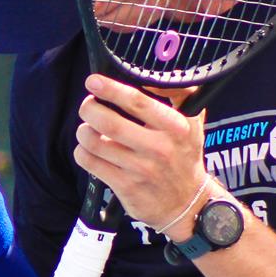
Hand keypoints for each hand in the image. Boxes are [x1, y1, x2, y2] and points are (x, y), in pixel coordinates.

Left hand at [74, 75, 206, 237]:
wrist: (187, 202)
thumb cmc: (184, 154)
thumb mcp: (193, 121)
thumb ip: (178, 93)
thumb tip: (150, 74)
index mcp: (176, 127)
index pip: (138, 103)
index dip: (111, 89)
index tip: (93, 81)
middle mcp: (159, 149)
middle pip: (110, 123)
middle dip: (90, 109)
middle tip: (87, 105)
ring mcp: (141, 170)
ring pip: (95, 143)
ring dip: (84, 131)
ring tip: (88, 128)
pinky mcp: (126, 187)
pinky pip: (91, 163)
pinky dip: (83, 152)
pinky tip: (89, 149)